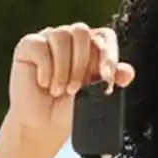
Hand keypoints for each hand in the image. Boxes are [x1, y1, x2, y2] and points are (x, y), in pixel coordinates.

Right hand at [7, 23, 135, 153]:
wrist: (43, 125)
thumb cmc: (69, 108)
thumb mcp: (95, 96)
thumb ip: (111, 81)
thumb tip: (128, 72)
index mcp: (91, 47)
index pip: (105, 36)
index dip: (107, 54)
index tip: (105, 77)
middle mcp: (71, 38)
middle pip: (82, 32)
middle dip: (82, 63)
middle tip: (76, 89)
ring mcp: (49, 39)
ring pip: (61, 37)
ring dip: (63, 69)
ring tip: (60, 90)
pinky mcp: (29, 45)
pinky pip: (40, 46)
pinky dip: (46, 68)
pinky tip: (44, 83)